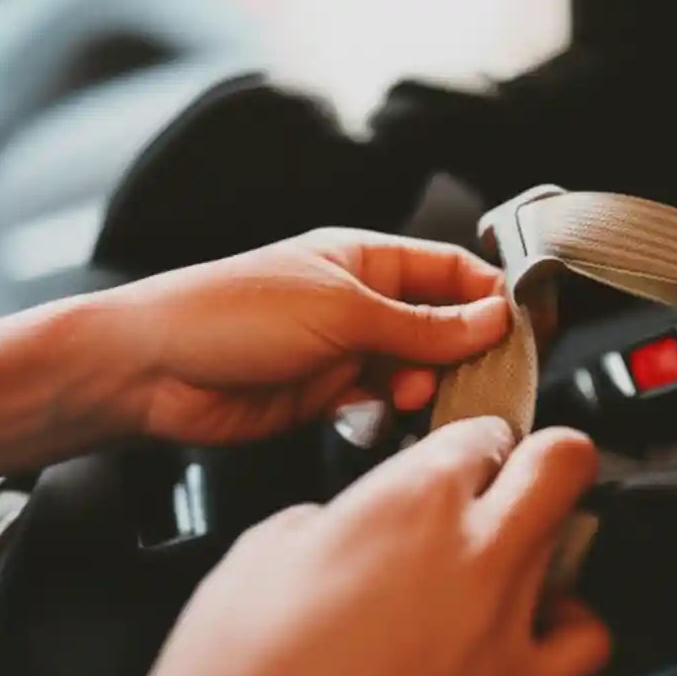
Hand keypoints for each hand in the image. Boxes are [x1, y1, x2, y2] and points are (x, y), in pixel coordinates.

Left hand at [93, 229, 509, 443]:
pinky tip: (382, 416)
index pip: (451, 271)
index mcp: (365, 259)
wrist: (152, 370)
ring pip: (415, 370)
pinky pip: (381, 404)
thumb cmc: (229, 313)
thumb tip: (493, 320)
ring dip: (426, 387)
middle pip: (441, 325)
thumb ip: (423, 325)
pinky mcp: (325, 394)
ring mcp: (344, 349)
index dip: (491, 296)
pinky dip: (392, 414)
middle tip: (482, 377)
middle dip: (464, 351)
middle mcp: (360, 302)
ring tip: (415, 397)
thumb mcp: (342, 312)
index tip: (525, 327)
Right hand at [139, 418, 610, 675]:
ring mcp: (506, 628)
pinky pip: (582, 643)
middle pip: (561, 463)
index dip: (468, 439)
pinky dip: (563, 628)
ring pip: (576, 547)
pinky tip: (525, 632)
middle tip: (514, 477)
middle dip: (542, 458)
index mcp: (411, 501)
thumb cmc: (238, 671)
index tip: (462, 453)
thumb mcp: (265, 552)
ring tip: (504, 563)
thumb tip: (360, 524)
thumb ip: (339, 518)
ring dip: (543, 545)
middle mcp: (474, 555)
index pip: (481, 432)